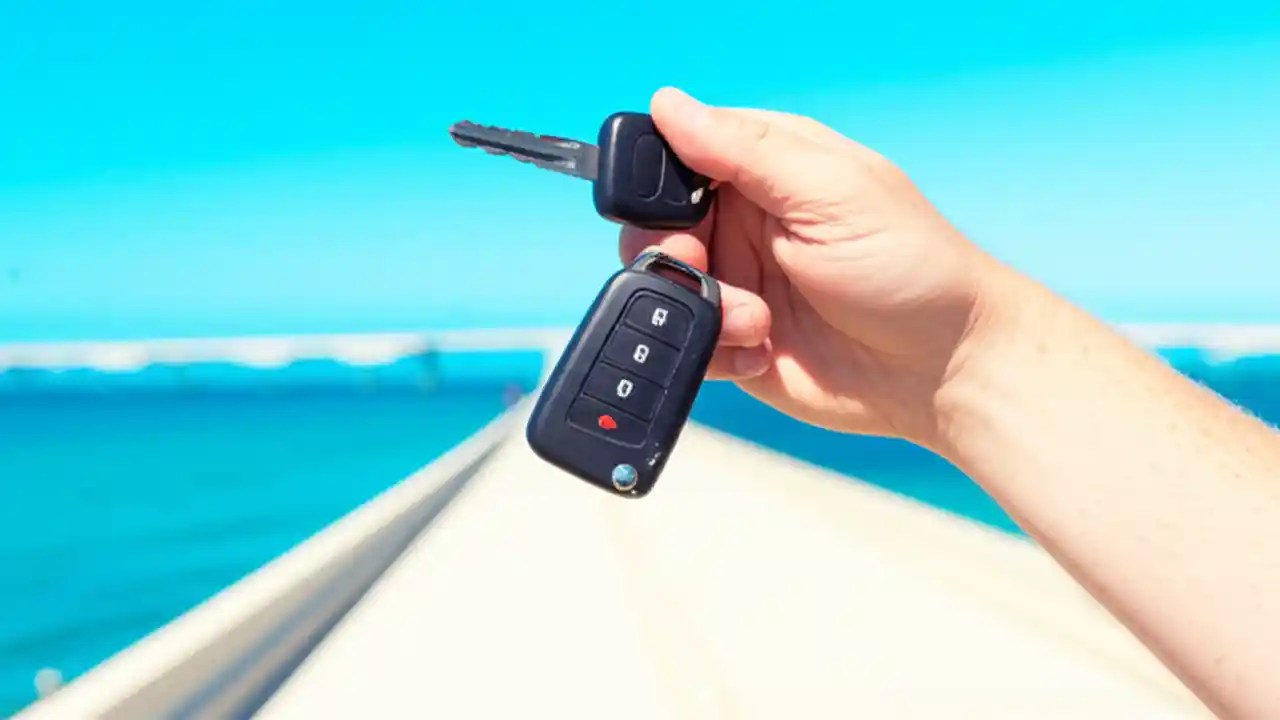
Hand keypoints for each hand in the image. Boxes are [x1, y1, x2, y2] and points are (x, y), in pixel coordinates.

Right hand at [620, 88, 1002, 447]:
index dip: (661, 179)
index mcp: (768, 169)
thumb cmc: (908, 268)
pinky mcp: (736, 342)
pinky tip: (761, 350)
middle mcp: (746, 223)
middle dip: (669, 250)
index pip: (682, 152)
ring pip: (664, 287)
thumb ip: (744, 149)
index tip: (675, 209)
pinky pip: (686, 343)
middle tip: (702, 264)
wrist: (941, 371)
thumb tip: (667, 102)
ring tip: (755, 321)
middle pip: (657, 224)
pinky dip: (712, 350)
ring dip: (697, 306)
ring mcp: (739, 284)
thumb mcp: (830, 192)